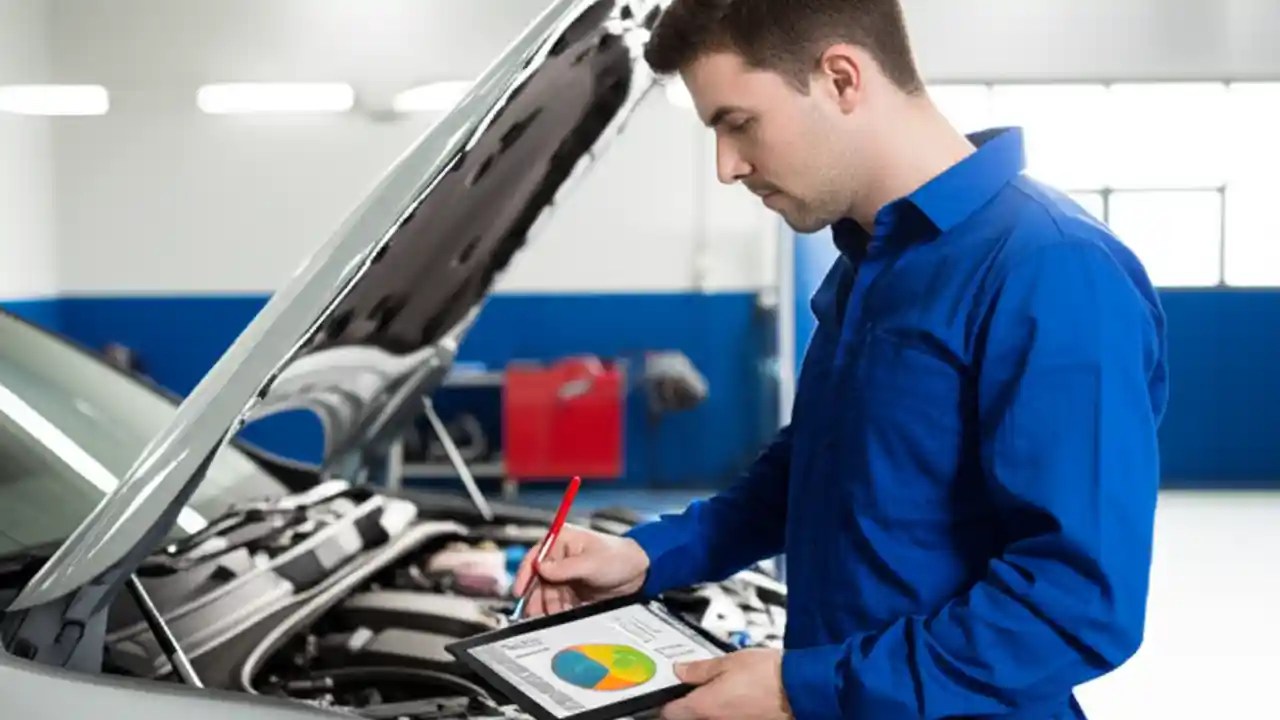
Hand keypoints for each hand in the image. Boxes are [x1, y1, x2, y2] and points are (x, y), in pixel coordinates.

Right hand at [511, 523, 649, 616]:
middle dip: (536, 596)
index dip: (524, 574)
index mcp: (561, 540)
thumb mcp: (591, 563)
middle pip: (537, 579)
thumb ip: (565, 568)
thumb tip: (541, 569)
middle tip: (534, 613)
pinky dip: (556, 610)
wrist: (639, 573)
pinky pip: (557, 602)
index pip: (535, 556)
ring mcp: (564, 574)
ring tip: (551, 616)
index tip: (519, 591)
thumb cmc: (618, 558)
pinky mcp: (570, 589)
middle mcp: (559, 556)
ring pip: (546, 593)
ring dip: (547, 606)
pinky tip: (560, 616)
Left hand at [660, 649, 793, 719]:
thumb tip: (679, 670)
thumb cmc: (766, 673)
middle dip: (689, 706)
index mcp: (703, 706)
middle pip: (689, 719)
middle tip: (698, 689)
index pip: (669, 713)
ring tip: (721, 692)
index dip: (668, 701)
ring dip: (709, 709)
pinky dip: (727, 712)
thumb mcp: (729, 661)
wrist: (800, 690)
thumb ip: (700, 669)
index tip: (673, 690)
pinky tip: (736, 700)